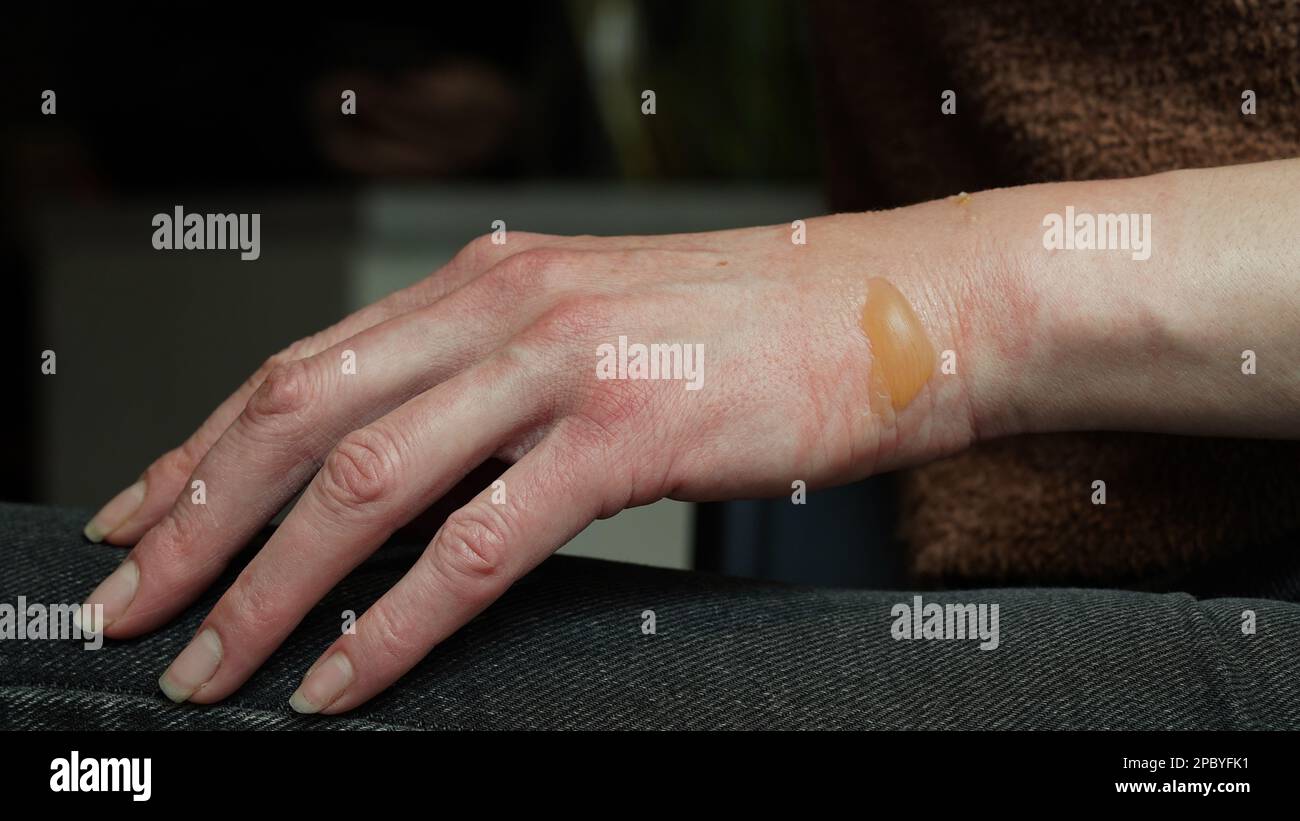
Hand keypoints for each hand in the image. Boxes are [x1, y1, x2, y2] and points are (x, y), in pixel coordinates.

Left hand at [79, 215, 988, 712]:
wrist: (904, 307)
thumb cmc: (762, 326)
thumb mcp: (604, 327)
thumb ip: (501, 376)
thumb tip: (416, 461)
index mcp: (493, 280)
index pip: (306, 362)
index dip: (205, 445)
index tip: (143, 515)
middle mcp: (506, 307)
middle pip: (300, 415)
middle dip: (195, 522)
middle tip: (130, 603)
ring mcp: (561, 367)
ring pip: (365, 481)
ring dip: (269, 582)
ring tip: (213, 662)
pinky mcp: (624, 435)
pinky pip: (476, 542)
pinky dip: (394, 621)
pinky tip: (346, 675)